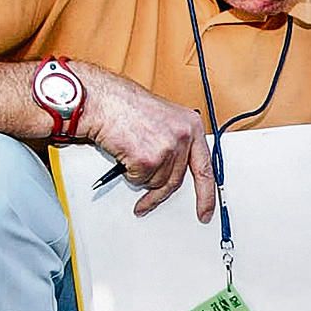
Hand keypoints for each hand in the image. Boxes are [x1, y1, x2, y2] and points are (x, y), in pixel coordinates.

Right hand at [73, 67, 215, 218]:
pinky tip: (125, 154)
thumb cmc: (126, 105)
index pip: (205, 168)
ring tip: (131, 157)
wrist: (103, 99)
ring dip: (141, 177)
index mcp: (192, 125)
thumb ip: (176, 141)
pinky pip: (139, 180)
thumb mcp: (164, 118)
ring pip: (156, 182)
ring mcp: (167, 149)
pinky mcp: (148, 159)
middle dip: (159, 193)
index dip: (206, 195)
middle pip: (176, 180)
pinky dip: (128, 172)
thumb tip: (176, 169)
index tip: (205, 211)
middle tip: (148, 203)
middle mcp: (184, 136)